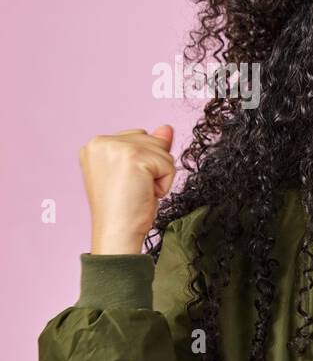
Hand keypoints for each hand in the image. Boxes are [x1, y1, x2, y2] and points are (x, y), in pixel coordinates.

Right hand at [80, 125, 177, 254]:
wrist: (117, 233)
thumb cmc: (124, 209)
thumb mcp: (136, 173)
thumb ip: (149, 147)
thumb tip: (167, 128)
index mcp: (95, 145)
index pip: (138, 137)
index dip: (143, 164)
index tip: (126, 184)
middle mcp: (100, 142)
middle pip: (151, 139)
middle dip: (152, 167)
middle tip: (134, 189)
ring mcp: (116, 147)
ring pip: (162, 151)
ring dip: (159, 175)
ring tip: (139, 191)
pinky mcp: (133, 156)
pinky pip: (168, 164)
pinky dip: (165, 183)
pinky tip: (146, 193)